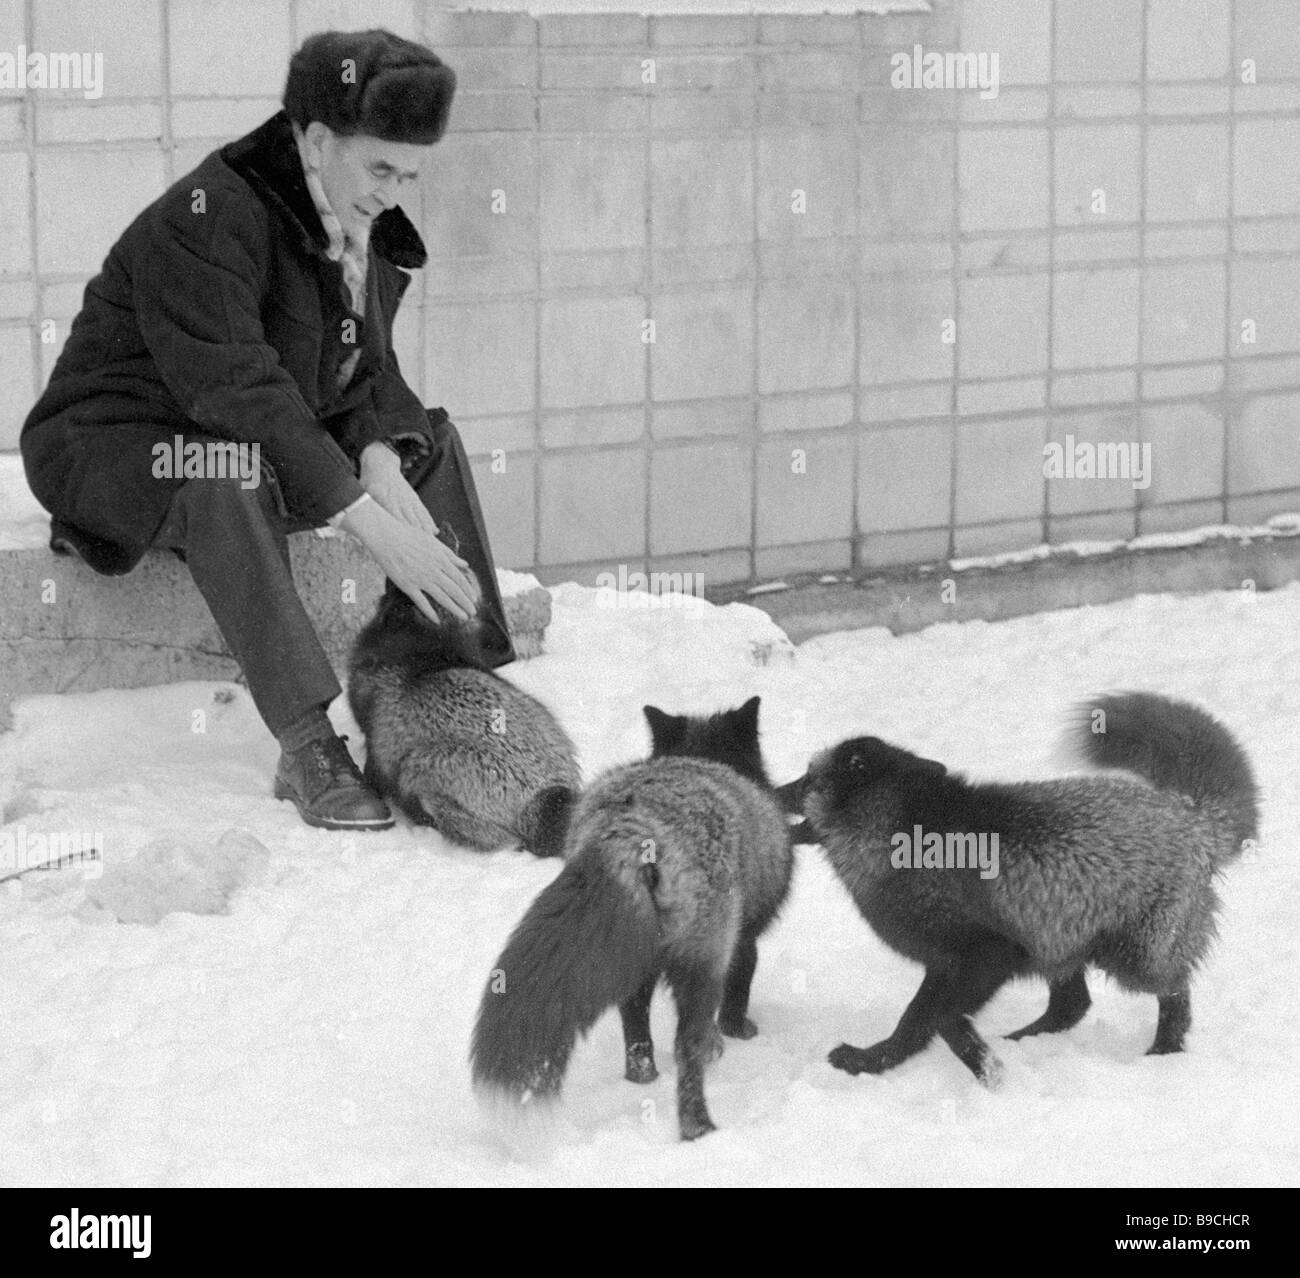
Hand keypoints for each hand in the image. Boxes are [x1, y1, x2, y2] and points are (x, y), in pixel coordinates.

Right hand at [340, 497, 478, 623]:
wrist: (386, 538)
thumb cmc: (409, 537)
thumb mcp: (433, 542)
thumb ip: (450, 555)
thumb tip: (465, 564)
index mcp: (441, 560)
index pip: (459, 579)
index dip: (468, 590)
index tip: (474, 599)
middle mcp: (433, 571)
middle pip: (454, 590)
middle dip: (465, 602)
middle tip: (473, 612)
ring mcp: (421, 579)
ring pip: (442, 597)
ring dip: (455, 608)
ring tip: (463, 617)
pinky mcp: (407, 585)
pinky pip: (421, 602)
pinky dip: (430, 612)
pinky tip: (437, 621)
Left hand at [359, 441, 436, 534]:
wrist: (381, 463)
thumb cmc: (369, 481)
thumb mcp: (362, 490)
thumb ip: (364, 505)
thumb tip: (356, 521)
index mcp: (383, 496)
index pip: (392, 512)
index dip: (399, 523)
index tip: (405, 535)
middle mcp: (398, 497)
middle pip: (409, 515)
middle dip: (416, 529)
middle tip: (423, 542)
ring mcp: (408, 498)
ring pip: (419, 514)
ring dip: (426, 527)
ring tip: (432, 539)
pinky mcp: (414, 498)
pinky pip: (423, 511)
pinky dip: (429, 521)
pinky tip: (434, 531)